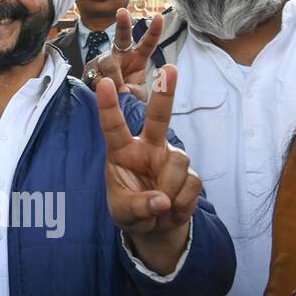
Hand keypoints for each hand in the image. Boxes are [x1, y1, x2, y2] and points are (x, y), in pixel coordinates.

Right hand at [83, 9, 163, 100]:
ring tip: (118, 91)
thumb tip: (123, 90)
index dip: (154, 31)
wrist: (105, 107)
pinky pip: (94, 76)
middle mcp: (120, 55)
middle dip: (123, 23)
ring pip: (107, 63)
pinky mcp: (89, 71)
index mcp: (137, 58)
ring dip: (114, 78)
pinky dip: (100, 87)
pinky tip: (101, 92)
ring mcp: (103, 61)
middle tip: (122, 12)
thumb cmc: (127, 96)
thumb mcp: (138, 97)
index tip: (160, 17)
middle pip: (122, 37)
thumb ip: (135, 93)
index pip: (147, 43)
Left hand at [97, 65, 198, 271]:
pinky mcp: (190, 173)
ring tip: (161, 206)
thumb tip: (163, 201)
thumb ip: (140, 207)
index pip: (113, 126)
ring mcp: (170, 157)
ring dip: (169, 188)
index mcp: (122, 151)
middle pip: (158, 117)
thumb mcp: (124, 213)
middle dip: (165, 93)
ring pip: (178, 162)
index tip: (104, 83)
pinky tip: (173, 209)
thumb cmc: (130, 210)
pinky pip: (191, 183)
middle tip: (170, 68)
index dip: (109, 105)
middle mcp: (148, 147)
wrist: (153, 227)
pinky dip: (181, 202)